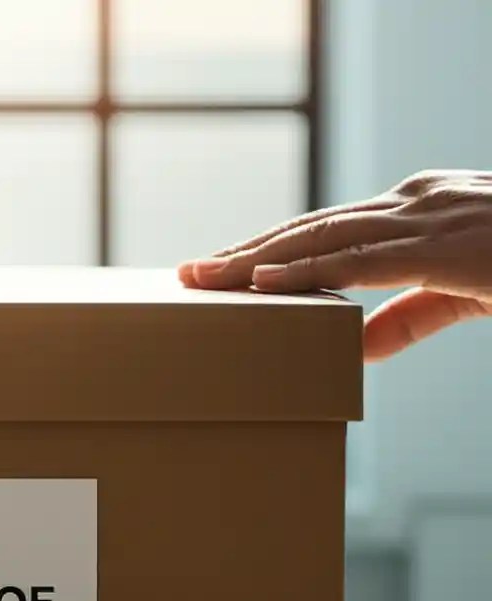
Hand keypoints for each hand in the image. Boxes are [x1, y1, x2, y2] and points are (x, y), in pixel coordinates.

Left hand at [177, 170, 491, 360]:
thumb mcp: (462, 291)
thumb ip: (408, 317)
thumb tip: (355, 349)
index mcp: (414, 212)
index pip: (322, 231)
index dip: (265, 249)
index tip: (217, 268)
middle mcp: (411, 204)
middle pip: (306, 229)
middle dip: (242, 252)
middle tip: (184, 274)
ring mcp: (426, 219)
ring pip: (318, 238)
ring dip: (253, 260)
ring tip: (201, 279)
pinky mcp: (444, 246)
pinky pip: (361, 261)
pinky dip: (306, 270)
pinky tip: (262, 282)